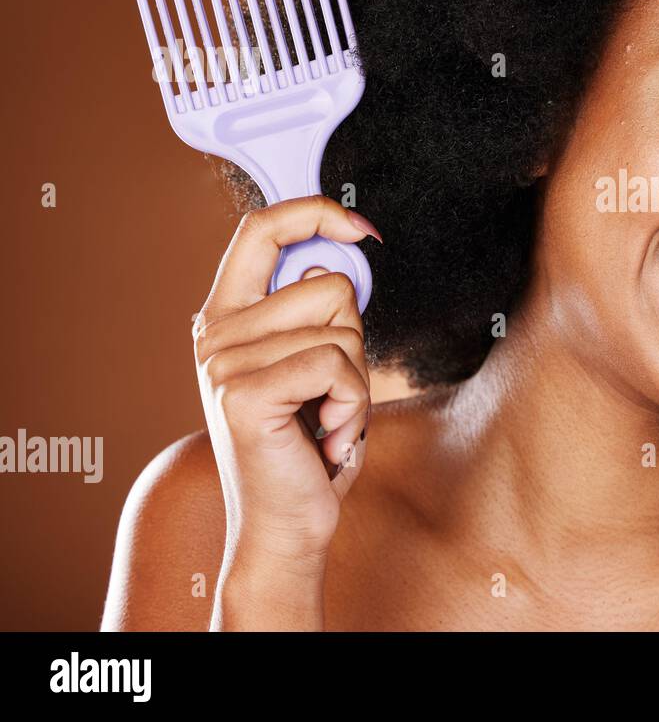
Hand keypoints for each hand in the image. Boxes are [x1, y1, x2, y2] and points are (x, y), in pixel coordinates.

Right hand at [191, 196, 380, 583]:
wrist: (286, 526)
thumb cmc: (308, 445)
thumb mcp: (315, 364)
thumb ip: (313, 313)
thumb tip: (326, 263)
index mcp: (228, 318)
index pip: (259, 230)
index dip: (314, 213)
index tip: (361, 227)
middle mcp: (216, 335)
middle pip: (329, 284)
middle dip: (355, 339)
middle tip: (330, 392)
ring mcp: (224, 364)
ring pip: (342, 330)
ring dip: (356, 383)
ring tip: (326, 420)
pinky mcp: (244, 394)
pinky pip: (337, 365)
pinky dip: (352, 404)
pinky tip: (326, 436)